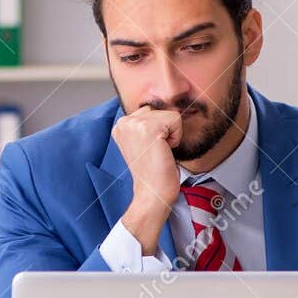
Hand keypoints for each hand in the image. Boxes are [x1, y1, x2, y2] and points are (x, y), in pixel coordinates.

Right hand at [112, 104, 182, 253]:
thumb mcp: (145, 142)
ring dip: (172, 135)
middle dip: (166, 131)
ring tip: (160, 152)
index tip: (151, 150)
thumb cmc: (154, 172)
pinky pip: (176, 120)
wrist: (152, 194)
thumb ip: (148, 124)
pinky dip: (177, 138)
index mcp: (120, 125)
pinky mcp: (148, 128)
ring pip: (170, 114)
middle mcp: (124, 122)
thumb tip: (167, 103)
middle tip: (156, 152)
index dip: (160, 130)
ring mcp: (134, 124)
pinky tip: (164, 152)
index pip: (153, 110)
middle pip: (161, 109)